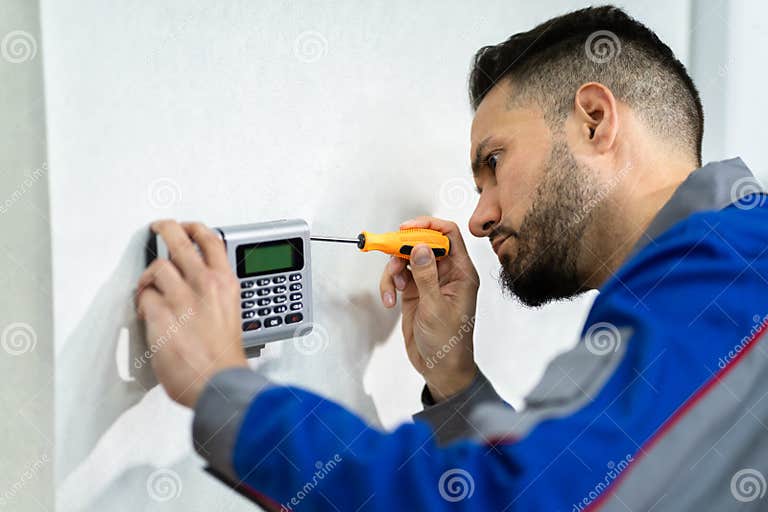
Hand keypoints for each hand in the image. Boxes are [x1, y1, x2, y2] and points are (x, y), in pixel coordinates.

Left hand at [135, 220, 246, 407]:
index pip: (211, 241)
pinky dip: (142, 303)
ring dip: (149, 276)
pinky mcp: (162, 315)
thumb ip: (216, 297)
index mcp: (225, 284)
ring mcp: (182, 299)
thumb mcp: (231, 315)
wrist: (219, 382)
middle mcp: (205, 285)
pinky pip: (144, 297)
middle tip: (159, 228)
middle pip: (179, 240)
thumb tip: (200, 290)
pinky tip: (147, 312)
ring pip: (157, 267)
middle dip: (165, 229)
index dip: (195, 228)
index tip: (188, 226)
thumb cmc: (225, 358)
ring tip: (148, 285)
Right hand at [379, 217, 478, 401]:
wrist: (440, 368)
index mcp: (461, 273)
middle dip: (404, 248)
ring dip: (394, 270)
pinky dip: (390, 284)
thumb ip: (426, 275)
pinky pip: (398, 276)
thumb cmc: (448, 342)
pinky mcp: (415, 292)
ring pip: (407, 259)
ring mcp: (429, 282)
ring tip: (393, 289)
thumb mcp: (436, 308)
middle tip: (390, 253)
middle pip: (423, 243)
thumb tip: (420, 247)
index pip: (448, 234)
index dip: (428, 226)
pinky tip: (391, 300)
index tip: (407, 229)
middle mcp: (446, 273)